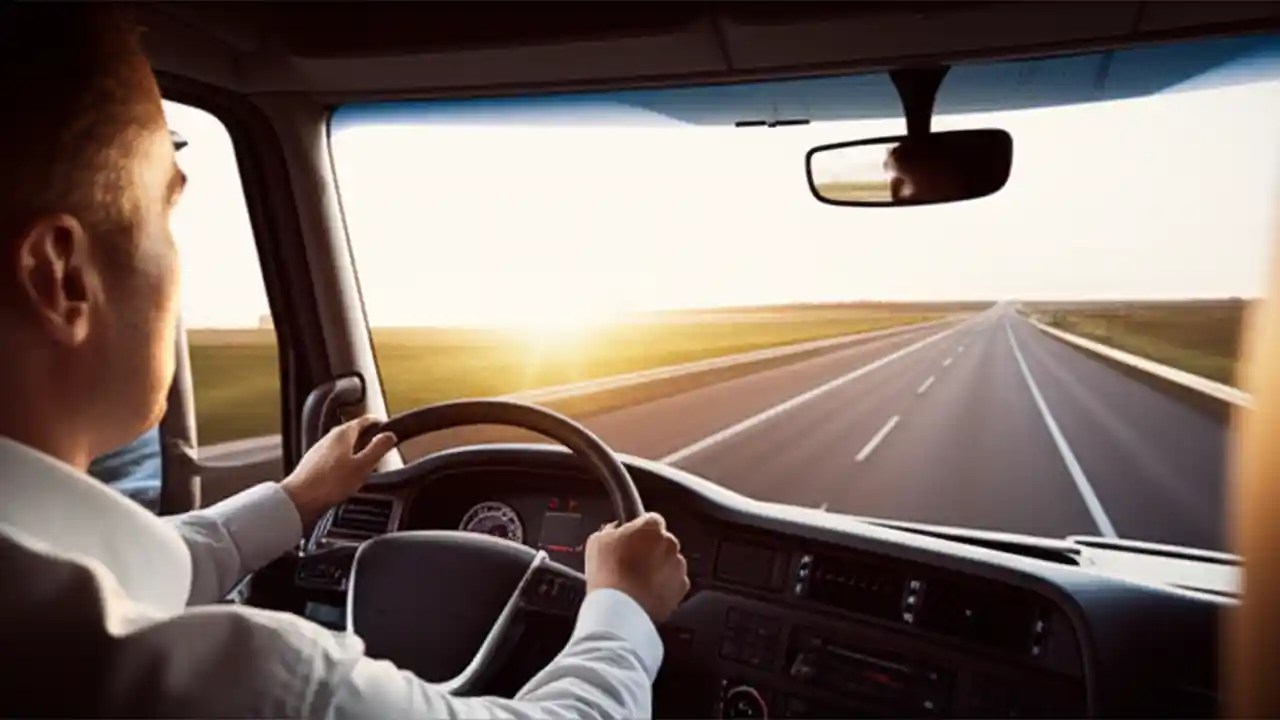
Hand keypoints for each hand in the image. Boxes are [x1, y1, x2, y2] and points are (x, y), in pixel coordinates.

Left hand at [280, 415, 396, 528]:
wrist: (299, 500)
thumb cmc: (330, 483)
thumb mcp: (362, 466)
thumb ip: (378, 449)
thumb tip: (390, 435)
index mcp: (342, 434)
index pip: (364, 420)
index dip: (377, 423)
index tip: (387, 427)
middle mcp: (329, 438)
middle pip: (352, 432)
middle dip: (366, 437)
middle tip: (379, 446)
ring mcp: (318, 450)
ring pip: (342, 445)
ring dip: (355, 450)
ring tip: (366, 461)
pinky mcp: (312, 464)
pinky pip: (333, 457)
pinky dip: (344, 461)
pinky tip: (347, 474)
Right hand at [585, 512, 689, 623]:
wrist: (620, 609)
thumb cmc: (608, 573)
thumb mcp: (597, 541)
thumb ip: (611, 529)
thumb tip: (616, 530)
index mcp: (651, 527)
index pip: (651, 519)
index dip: (640, 530)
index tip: (631, 539)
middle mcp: (670, 543)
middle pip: (662, 541)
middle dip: (650, 549)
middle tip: (631, 562)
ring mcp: (678, 565)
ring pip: (669, 561)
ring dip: (658, 567)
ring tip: (637, 581)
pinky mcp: (681, 587)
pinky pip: (674, 581)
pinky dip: (664, 585)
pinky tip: (647, 592)